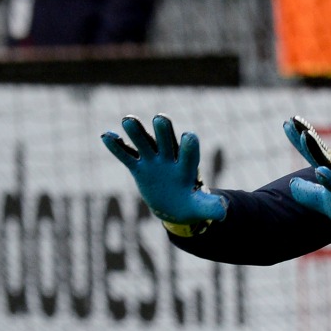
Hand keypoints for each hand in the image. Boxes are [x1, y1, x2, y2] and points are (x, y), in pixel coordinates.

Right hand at [101, 114, 226, 231]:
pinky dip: (117, 147)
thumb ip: (211, 207)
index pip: (189, 153)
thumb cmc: (190, 204)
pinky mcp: (139, 167)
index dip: (189, 146)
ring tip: (127, 120)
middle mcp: (170, 158)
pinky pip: (126, 155)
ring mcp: (153, 161)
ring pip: (144, 143)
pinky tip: (106, 135)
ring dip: (137, 132)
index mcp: (187, 166)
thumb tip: (224, 211)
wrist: (174, 206)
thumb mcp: (201, 208)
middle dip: (164, 131)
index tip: (188, 137)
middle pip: (167, 141)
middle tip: (160, 119)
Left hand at [284, 115, 330, 263]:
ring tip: (304, 135)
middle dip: (306, 135)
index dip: (299, 138)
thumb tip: (292, 183)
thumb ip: (307, 191)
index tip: (287, 122)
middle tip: (292, 121)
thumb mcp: (322, 200)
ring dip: (316, 149)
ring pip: (329, 163)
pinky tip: (320, 171)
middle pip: (318, 151)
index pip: (312, 152)